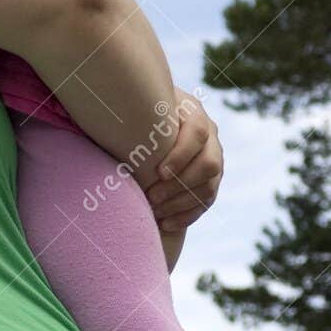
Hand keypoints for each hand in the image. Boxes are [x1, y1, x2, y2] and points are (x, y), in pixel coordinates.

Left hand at [145, 90, 222, 236]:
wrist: (148, 121)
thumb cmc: (137, 113)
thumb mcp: (139, 107)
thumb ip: (138, 114)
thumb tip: (116, 127)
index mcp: (194, 112)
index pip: (197, 133)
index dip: (181, 156)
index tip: (158, 173)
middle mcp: (210, 136)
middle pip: (208, 164)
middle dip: (180, 184)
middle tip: (152, 196)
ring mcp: (214, 159)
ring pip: (208, 187)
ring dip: (181, 204)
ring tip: (155, 212)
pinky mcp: (210, 180)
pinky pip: (205, 202)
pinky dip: (186, 216)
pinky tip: (165, 224)